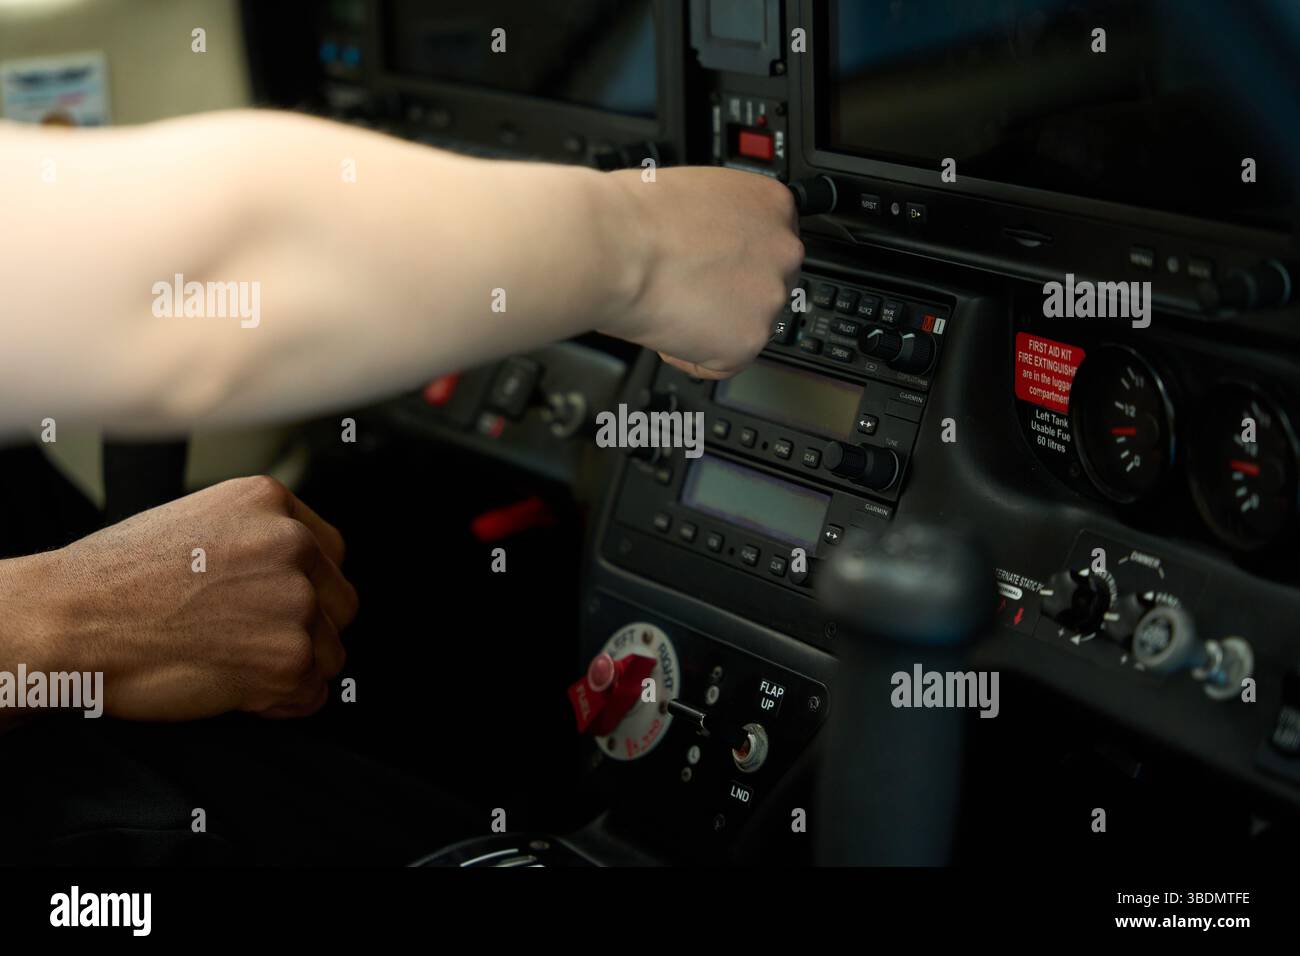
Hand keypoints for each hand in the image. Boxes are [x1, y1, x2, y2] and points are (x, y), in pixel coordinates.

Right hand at [23, 476, 357, 720]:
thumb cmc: (115, 579)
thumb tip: (300, 572)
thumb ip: (258, 538)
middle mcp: (294, 544)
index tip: (270, 607)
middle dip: (305, 629)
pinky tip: (231, 686)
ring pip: (331, 653)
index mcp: (271, 502)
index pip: (330, 554)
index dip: (304, 588)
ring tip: (229, 661)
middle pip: (340, 604)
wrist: (71, 618)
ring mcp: (296, 601)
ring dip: (290, 668)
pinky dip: (278, 703)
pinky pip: (312, 695)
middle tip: (246, 640)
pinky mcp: (289, 658)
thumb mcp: (199, 521)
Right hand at [603, 166, 802, 378]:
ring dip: (708, 327)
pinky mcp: (749, 341)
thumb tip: (711, 246)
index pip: (770, 246)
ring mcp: (770, 299)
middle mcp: (783, 250)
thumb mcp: (695, 194)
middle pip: (764, 288)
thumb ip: (720, 222)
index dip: (734, 264)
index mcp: (772, 204)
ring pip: (744, 328)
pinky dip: (690, 356)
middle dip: (728, 298)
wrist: (614, 246)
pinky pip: (721, 363)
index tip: (715, 271)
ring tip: (670, 306)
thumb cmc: (634, 216)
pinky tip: (667, 328)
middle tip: (689, 293)